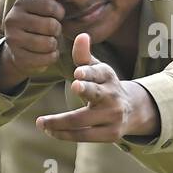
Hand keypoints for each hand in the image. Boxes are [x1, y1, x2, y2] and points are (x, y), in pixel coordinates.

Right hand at [0, 0, 64, 91]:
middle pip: (51, 25)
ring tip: (49, 40)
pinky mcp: (18, 57)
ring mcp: (13, 39)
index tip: (57, 15)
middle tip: (53, 31)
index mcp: (20, 3)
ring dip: (54, 44)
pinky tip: (47, 52)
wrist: (17, 46)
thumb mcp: (39, 6)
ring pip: (49, 43)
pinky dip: (52, 56)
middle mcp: (13, 19)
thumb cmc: (34, 20)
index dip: (59, 12)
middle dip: (57, 29)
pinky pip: (46, 58)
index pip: (50, 6)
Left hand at [35, 34, 159, 141]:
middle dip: (85, 90)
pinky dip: (65, 135)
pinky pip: (83, 136)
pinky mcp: (110, 135)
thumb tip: (81, 35)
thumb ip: (84, 56)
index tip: (77, 74)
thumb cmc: (104, 86)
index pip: (98, 73)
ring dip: (60, 123)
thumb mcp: (96, 69)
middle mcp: (112, 96)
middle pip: (96, 94)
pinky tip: (50, 131)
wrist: (130, 111)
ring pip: (83, 121)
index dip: (88, 73)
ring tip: (41, 123)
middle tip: (73, 86)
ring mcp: (112, 117)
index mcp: (108, 77)